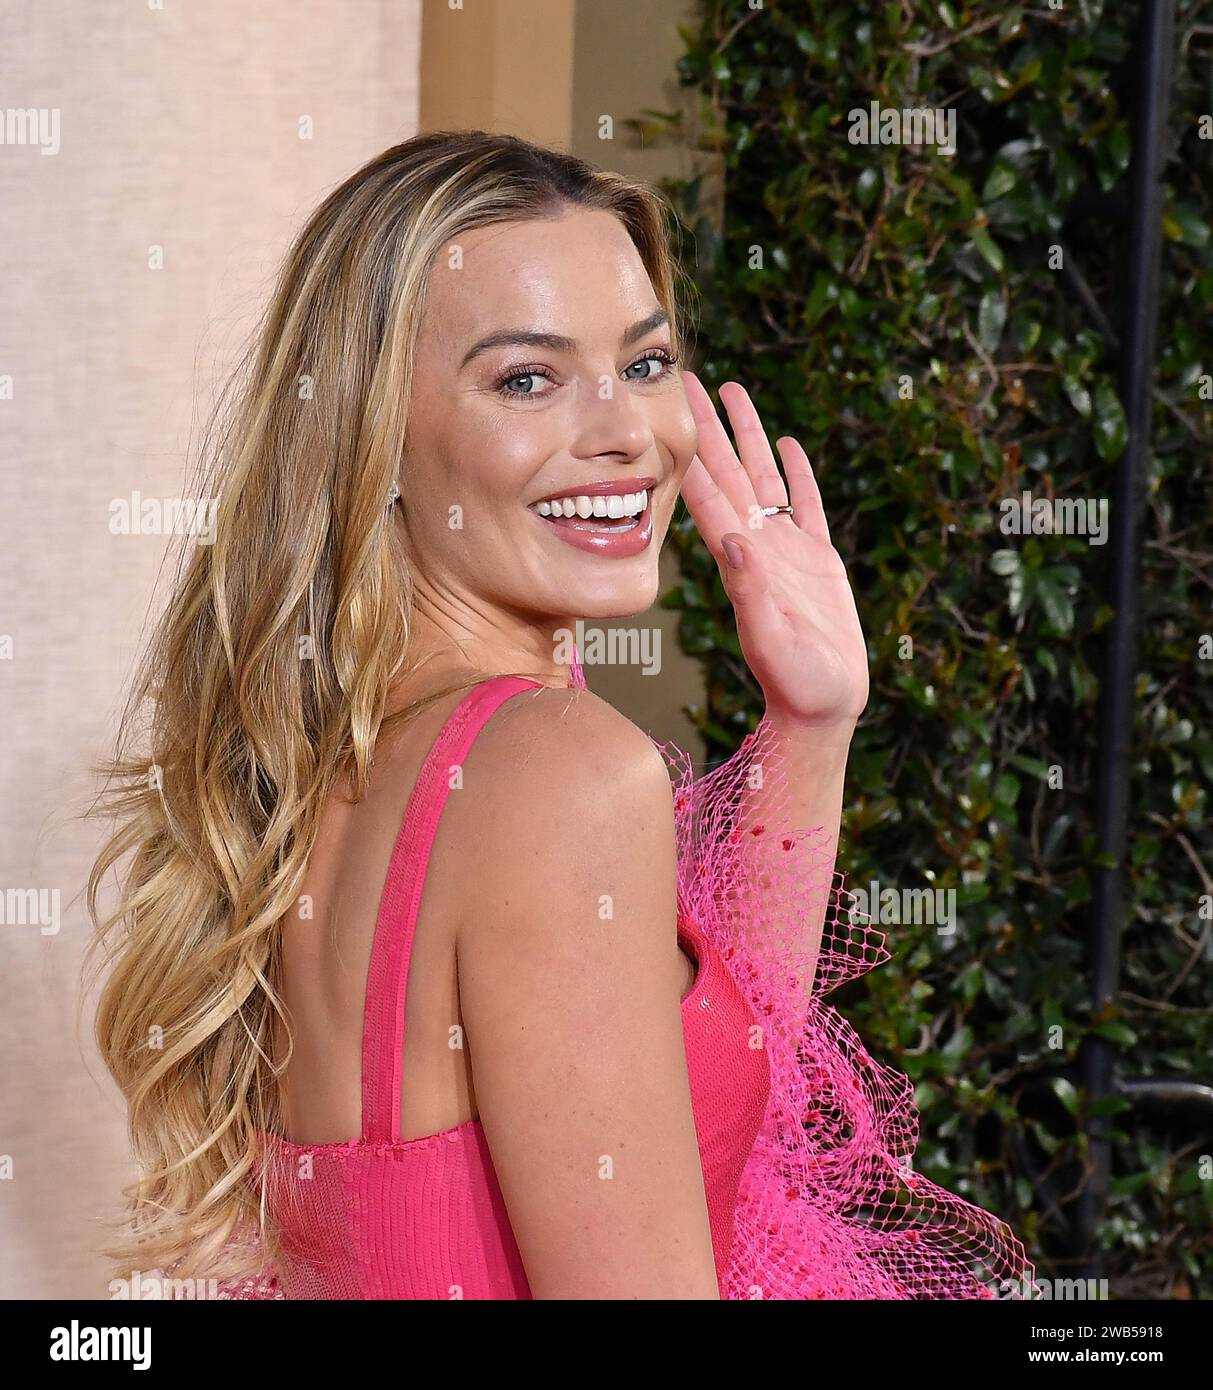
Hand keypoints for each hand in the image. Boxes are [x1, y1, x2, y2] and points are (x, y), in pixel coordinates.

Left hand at [678, 372, 868, 730]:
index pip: (706, 493)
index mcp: (739, 560)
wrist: (822, 708)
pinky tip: (788, 446)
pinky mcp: (817, 561)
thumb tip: (733, 539)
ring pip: (764, 479)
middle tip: (688, 377)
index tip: (670, 404)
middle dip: (709, 426)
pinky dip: (797, 475)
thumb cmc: (796, 684)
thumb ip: (752, 591)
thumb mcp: (771, 639)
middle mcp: (755, 547)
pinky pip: (806, 506)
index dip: (689, 447)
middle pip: (728, 472)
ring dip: (748, 437)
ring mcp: (786, 552)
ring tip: (735, 393)